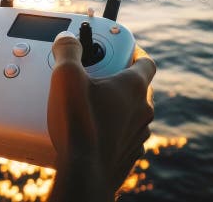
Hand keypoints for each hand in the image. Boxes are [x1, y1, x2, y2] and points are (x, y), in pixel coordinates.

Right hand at [47, 32, 155, 201]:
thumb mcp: (66, 76)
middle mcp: (143, 109)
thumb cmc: (79, 126)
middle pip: (136, 85)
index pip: (146, 60)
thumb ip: (67, 50)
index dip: (134, 52)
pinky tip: (91, 130)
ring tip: (88, 106)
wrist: (84, 174)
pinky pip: (124, 134)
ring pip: (131, 111)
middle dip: (116, 79)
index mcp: (134, 86)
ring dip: (115, 105)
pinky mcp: (129, 153)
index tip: (120, 50)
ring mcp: (138, 133)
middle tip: (93, 78)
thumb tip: (67, 39)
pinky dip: (112, 129)